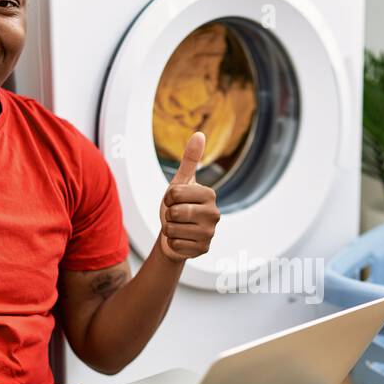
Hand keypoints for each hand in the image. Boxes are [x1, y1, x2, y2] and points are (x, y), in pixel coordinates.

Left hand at [158, 131, 218, 263]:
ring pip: (173, 229)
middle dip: (168, 214)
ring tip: (178, 228)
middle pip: (175, 212)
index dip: (168, 197)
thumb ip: (190, 159)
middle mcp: (215, 214)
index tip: (174, 200)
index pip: (175, 193)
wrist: (175, 234)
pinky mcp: (203, 250)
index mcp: (210, 195)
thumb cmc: (178, 205)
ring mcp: (210, 234)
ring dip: (169, 229)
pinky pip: (175, 244)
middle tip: (175, 216)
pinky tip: (181, 240)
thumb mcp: (180, 182)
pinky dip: (172, 243)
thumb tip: (199, 134)